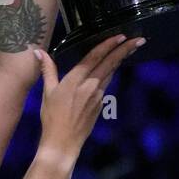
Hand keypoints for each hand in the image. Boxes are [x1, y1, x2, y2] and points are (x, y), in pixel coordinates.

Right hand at [33, 33, 143, 154]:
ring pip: (110, 73)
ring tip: (129, 49)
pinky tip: (112, 68)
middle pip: (110, 63)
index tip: (121, 36)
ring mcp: (98, 96)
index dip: (108, 45)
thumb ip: (47, 70)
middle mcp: (90, 86)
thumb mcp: (47, 92)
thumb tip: (39, 52)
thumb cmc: (52, 117)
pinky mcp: (100, 104)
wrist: (63, 142)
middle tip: (139, 40)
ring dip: (120, 60)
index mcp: (75, 80)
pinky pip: (106, 84)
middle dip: (125, 50)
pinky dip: (110, 73)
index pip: (95, 57)